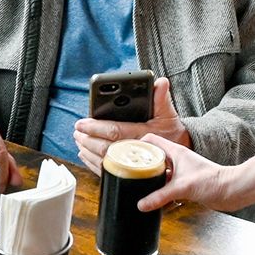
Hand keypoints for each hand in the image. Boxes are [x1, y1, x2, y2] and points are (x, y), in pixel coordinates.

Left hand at [74, 79, 189, 173]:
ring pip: (103, 161)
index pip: (115, 131)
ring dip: (87, 150)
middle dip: (87, 139)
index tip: (81, 123)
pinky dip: (92, 163)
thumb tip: (161, 82)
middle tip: (77, 131)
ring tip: (79, 140)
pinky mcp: (127, 172)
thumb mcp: (168, 113)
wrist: (176, 154)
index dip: (96, 128)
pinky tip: (85, 154)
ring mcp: (131, 164)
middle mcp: (136, 151)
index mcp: (144, 135)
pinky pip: (106, 170)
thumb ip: (162, 97)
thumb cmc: (171, 132)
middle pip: (105, 148)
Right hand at [135, 133, 249, 212]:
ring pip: (160, 172)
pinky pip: (167, 185)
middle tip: (128, 171)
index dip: (138, 144)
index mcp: (176, 152)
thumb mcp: (182, 187)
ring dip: (150, 178)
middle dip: (141, 164)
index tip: (126, 153)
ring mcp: (181, 172)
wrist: (231, 191)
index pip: (152, 140)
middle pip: (153, 157)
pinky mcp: (185, 183)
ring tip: (137, 184)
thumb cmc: (213, 181)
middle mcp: (178, 160)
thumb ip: (160, 196)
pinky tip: (154, 199)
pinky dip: (160, 190)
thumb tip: (142, 204)